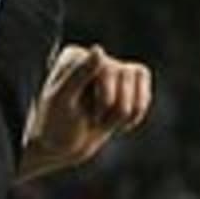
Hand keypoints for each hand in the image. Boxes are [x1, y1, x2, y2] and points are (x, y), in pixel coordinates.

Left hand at [22, 44, 153, 176]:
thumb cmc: (54, 125)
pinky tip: (117, 125)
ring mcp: (111, 71)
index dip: (104, 98)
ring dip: (125, 112)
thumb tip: (98, 49)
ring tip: (103, 122)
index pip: (108, 67)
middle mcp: (94, 58)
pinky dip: (136, 115)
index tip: (85, 115)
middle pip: (126, 73)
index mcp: (75, 57)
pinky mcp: (124, 86)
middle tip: (94, 121)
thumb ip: (79, 74)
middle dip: (115, 107)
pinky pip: (145, 93)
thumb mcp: (61, 102)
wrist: (61, 149)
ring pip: (140, 78)